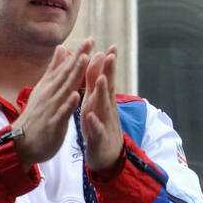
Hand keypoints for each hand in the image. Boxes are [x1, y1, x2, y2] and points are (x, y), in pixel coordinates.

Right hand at [12, 39, 93, 168]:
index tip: (90, 39)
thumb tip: (61, 48)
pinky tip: (75, 95)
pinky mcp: (52, 124)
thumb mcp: (44, 90)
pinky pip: (61, 113)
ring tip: (84, 60)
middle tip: (89, 42)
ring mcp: (51, 108)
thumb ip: (53, 70)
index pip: (66, 67)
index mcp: (50, 87)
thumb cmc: (36, 116)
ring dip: (74, 74)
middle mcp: (50, 94)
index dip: (78, 53)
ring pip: (64, 89)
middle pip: (66, 73)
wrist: (21, 144)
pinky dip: (67, 104)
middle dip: (78, 57)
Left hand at [81, 45, 124, 173]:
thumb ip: (96, 83)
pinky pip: (96, 130)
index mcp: (103, 100)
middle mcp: (106, 109)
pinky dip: (94, 123)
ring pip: (104, 107)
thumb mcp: (96, 102)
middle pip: (109, 89)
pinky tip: (91, 117)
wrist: (107, 156)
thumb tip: (98, 62)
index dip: (109, 63)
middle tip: (110, 56)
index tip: (112, 46)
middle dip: (109, 72)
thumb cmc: (99, 125)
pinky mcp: (99, 138)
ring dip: (103, 93)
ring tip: (102, 80)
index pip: (107, 78)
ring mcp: (104, 123)